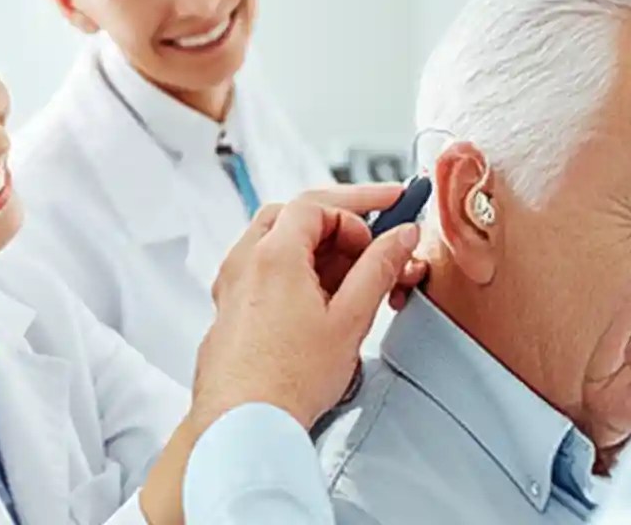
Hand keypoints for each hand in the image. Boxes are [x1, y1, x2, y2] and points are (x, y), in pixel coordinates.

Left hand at [194, 186, 423, 433]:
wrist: (242, 426)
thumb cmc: (286, 381)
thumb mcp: (351, 318)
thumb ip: (380, 268)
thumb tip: (399, 237)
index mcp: (273, 254)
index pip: (318, 203)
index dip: (361, 203)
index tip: (392, 208)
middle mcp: (245, 262)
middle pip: (296, 217)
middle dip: (341, 223)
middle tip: (376, 241)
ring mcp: (232, 287)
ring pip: (278, 244)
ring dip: (320, 250)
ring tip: (356, 281)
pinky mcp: (231, 311)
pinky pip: (265, 272)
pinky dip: (298, 272)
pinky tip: (323, 304)